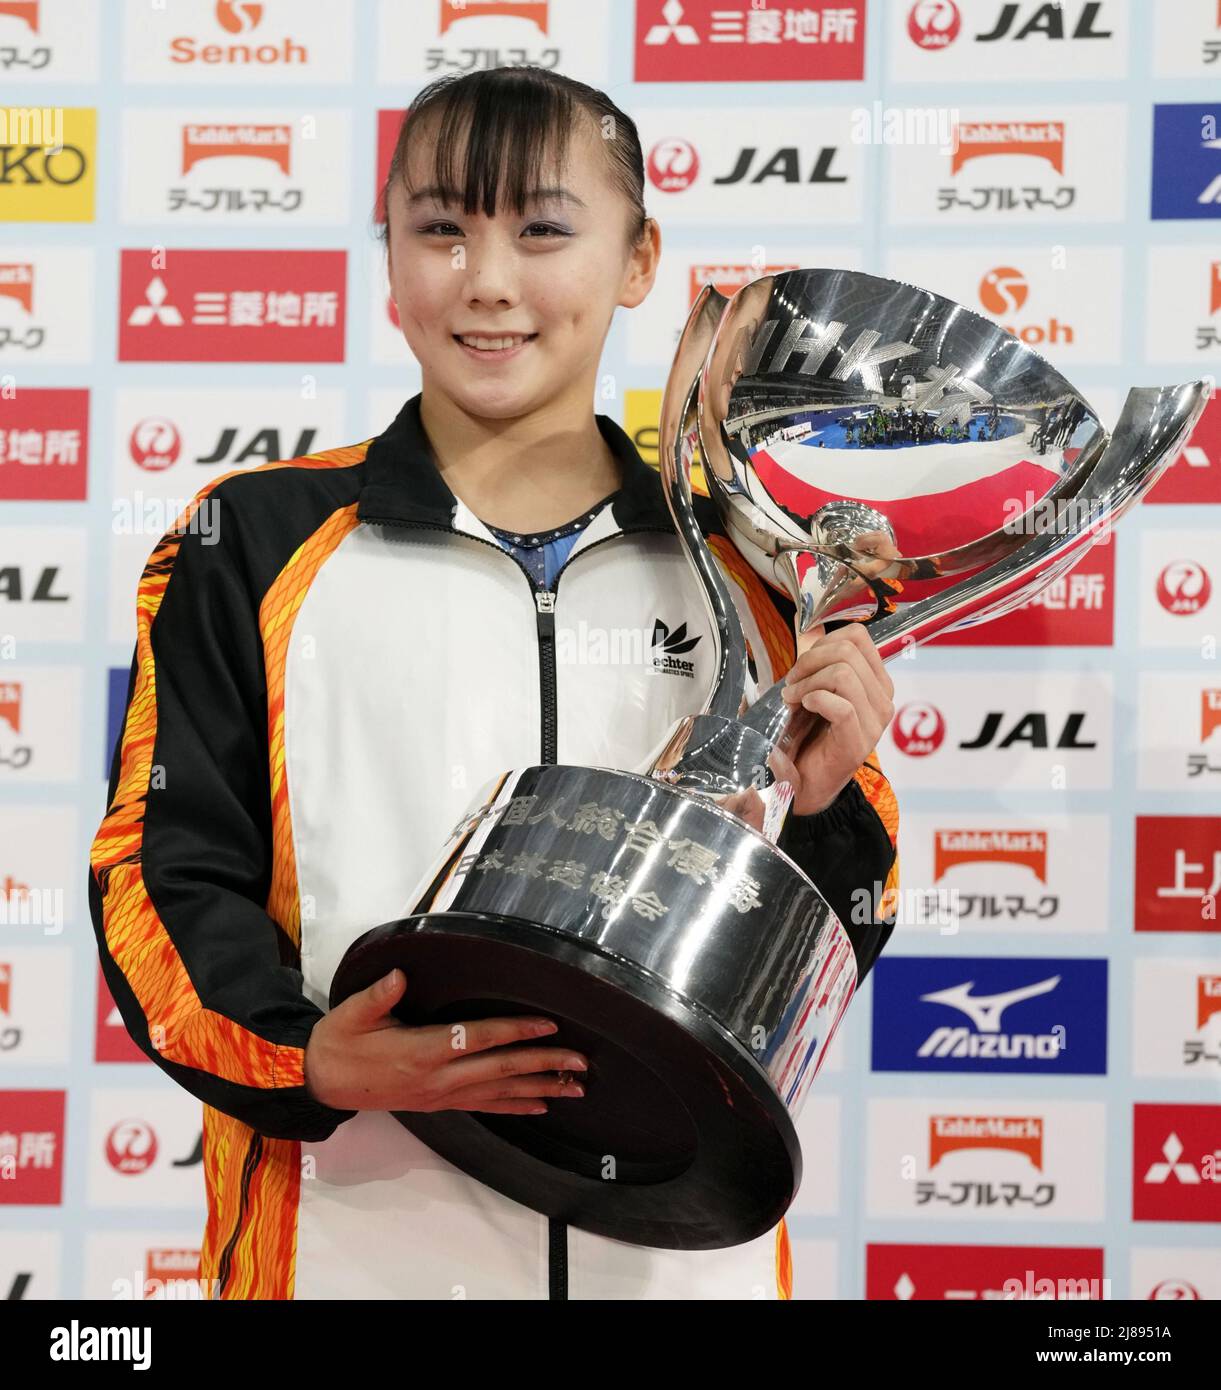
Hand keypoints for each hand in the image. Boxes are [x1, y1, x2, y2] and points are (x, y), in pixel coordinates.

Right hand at [304, 968, 587, 1115]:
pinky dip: (515, 1106)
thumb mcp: (353, 1013)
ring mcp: (442, 1094)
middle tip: (582, 1063)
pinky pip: (485, 1106)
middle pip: (501, 1070)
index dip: (515, 1032)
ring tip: (575, 1089)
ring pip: (500, 1093)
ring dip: (540, 1089)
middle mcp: (439, 1077)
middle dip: (544, 1065)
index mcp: (422, 1050)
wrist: (323, 1081)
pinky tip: (540, 1105)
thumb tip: (400, 975)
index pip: (479, 1039)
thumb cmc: (341, 1041)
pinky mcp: (440, 1103)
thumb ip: (379, 995)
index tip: (549, 1026)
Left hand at [776, 620, 894, 815]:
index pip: (858, 637)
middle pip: (848, 652)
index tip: (803, 664)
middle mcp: (883, 699)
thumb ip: (818, 662)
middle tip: (792, 682)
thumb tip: (810, 628)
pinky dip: (814, 699)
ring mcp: (875, 722)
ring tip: (793, 698)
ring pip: (844, 675)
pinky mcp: (859, 740)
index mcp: (876, 682)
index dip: (824, 641)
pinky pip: (840, 705)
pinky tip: (801, 708)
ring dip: (808, 682)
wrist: (804, 783)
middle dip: (810, 661)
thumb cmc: (809, 735)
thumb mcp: (814, 690)